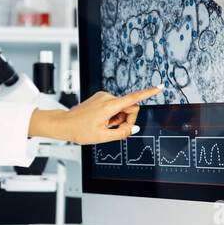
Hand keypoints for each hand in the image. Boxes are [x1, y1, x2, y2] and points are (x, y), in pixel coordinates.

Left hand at [29, 86, 163, 144]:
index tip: (159, 87)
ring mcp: (103, 96)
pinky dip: (112, 115)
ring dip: (118, 118)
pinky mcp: (101, 97)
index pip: (133, 99)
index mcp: (109, 106)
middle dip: (126, 119)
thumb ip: (122, 133)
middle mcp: (107, 97)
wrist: (64, 124)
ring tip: (104, 125)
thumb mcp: (103, 137)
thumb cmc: (80, 130)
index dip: (148, 93)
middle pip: (130, 107)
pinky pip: (115, 106)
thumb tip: (134, 128)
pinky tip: (101, 121)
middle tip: (113, 129)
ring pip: (122, 107)